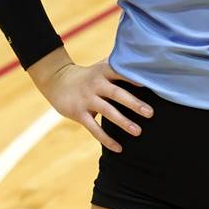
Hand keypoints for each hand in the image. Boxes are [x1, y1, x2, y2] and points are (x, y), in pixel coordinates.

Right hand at [35, 58, 153, 152]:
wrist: (58, 81)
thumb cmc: (89, 75)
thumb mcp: (101, 66)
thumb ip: (119, 64)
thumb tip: (144, 60)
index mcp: (104, 71)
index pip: (120, 72)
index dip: (133, 77)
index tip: (149, 84)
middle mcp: (96, 84)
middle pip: (117, 93)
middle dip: (134, 103)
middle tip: (150, 113)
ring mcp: (87, 99)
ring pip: (107, 112)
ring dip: (123, 122)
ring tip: (138, 131)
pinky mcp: (78, 113)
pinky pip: (94, 128)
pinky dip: (106, 139)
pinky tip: (119, 148)